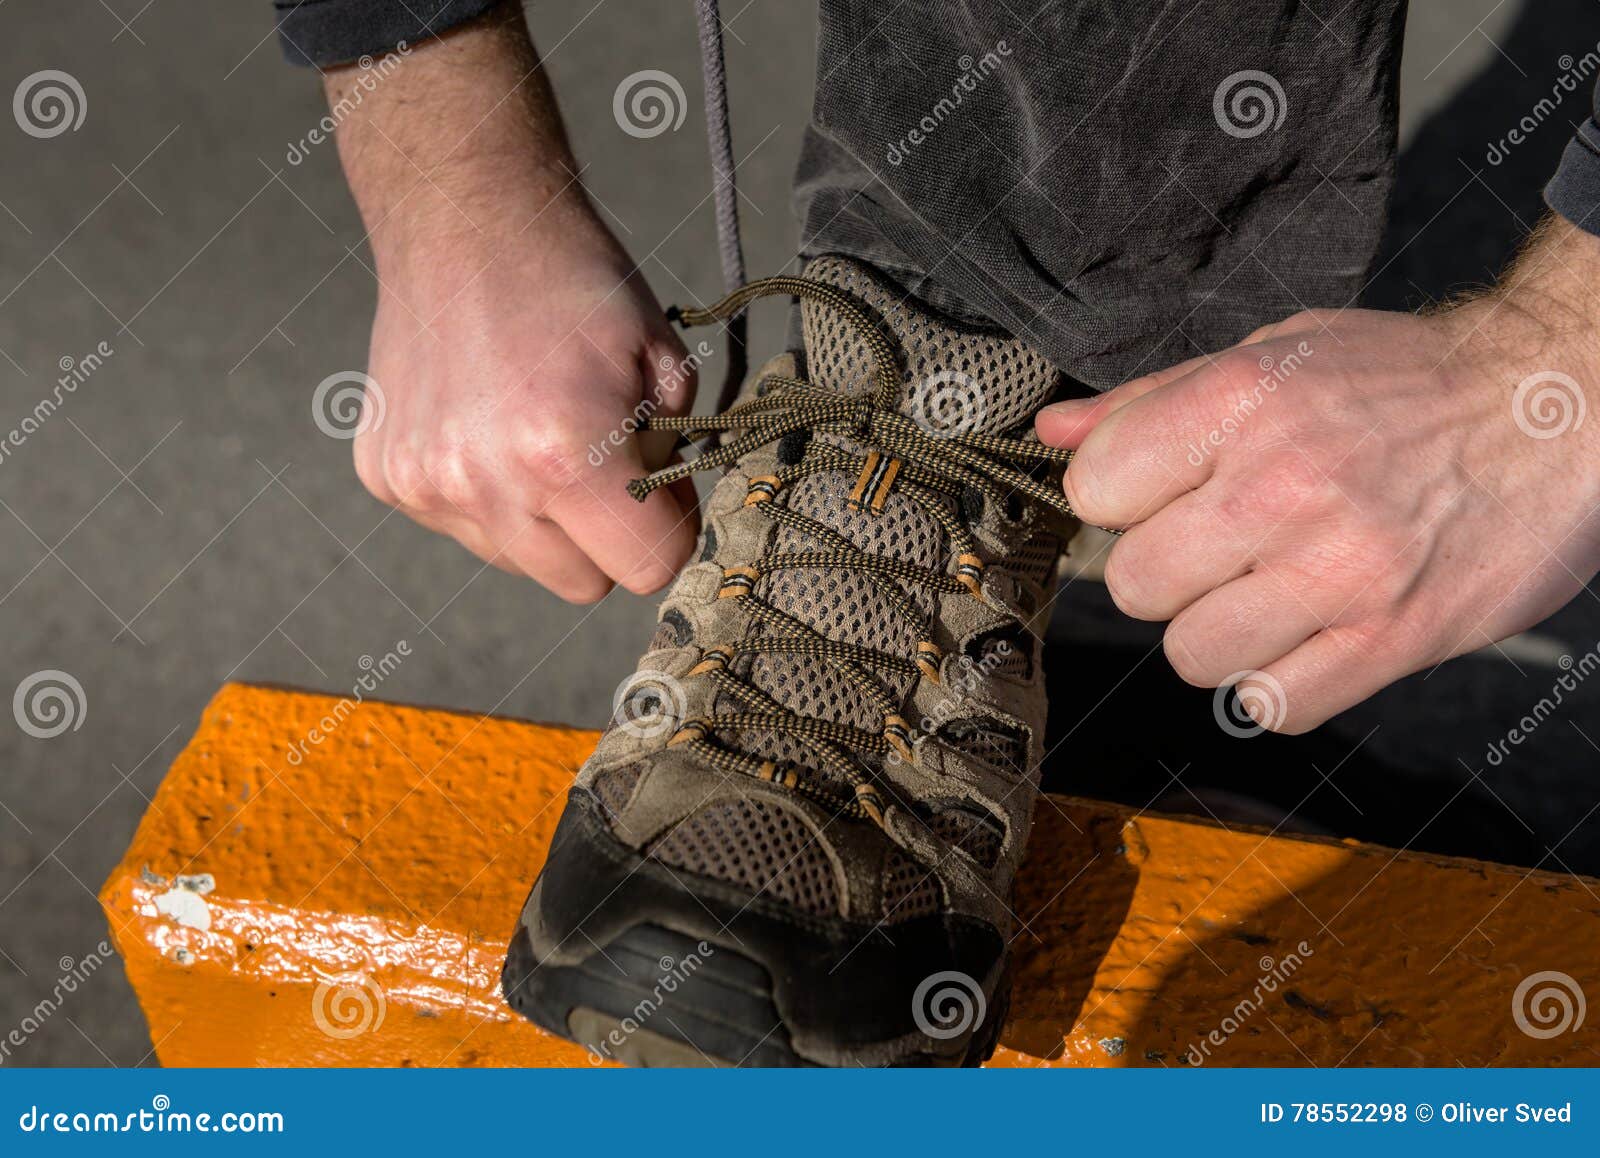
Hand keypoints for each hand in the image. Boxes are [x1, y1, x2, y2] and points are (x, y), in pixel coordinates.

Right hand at [355, 217, 698, 601]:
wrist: (463, 217)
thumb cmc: (575, 283)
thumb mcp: (663, 361)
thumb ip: (675, 456)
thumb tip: (661, 513)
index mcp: (566, 459)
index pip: (647, 570)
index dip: (669, 532)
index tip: (664, 490)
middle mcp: (487, 485)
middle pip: (582, 584)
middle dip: (606, 538)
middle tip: (607, 465)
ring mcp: (426, 486)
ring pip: (520, 561)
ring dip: (542, 520)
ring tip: (538, 433)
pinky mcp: (386, 476)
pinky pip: (461, 525)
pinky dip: (484, 492)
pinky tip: (486, 423)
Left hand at [1037, 218, 1599, 732]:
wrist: (1556, 407)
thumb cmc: (1403, 380)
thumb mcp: (1272, 355)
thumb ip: (1154, 400)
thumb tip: (1053, 435)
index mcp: (1240, 404)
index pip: (1093, 491)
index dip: (1120, 500)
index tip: (1163, 495)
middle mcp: (1282, 486)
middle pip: (1132, 584)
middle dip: (1166, 572)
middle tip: (1222, 547)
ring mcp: (1339, 570)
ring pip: (1193, 655)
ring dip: (1220, 633)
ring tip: (1271, 590)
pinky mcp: (1393, 640)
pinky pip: (1273, 706)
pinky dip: (1282, 681)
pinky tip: (1314, 632)